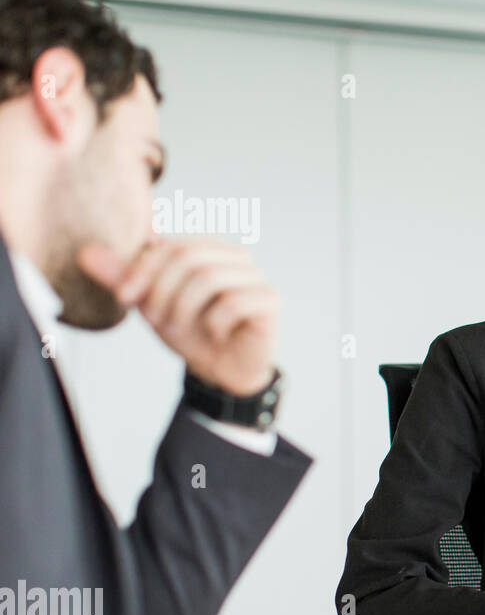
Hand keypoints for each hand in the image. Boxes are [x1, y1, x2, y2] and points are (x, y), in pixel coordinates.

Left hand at [78, 236, 278, 395]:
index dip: (142, 268)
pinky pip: (235, 302)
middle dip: (161, 289)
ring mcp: (255, 276)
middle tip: (153, 317)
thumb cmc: (192, 332)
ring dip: (183, 307)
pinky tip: (215, 334)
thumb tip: (85, 253)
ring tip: (178, 327)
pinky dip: (215, 323)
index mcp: (207, 249)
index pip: (170, 244)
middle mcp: (235, 256)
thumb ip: (122, 278)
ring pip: (210, 277)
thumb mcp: (150, 304)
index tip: (124, 297)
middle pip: (189, 256)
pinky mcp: (270, 300)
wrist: (222, 371)